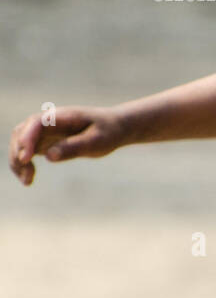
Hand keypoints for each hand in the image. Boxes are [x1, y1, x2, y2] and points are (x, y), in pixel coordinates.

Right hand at [9, 105, 129, 184]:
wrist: (115, 128)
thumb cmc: (108, 132)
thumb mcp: (97, 141)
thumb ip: (74, 147)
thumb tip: (49, 156)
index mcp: (63, 116)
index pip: (36, 123)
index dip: (27, 139)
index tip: (26, 158)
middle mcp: (49, 121)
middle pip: (22, 132)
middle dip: (18, 153)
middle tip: (27, 175)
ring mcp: (45, 131)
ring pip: (20, 143)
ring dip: (18, 161)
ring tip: (27, 181)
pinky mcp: (46, 141)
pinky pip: (27, 151)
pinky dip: (23, 164)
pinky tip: (28, 179)